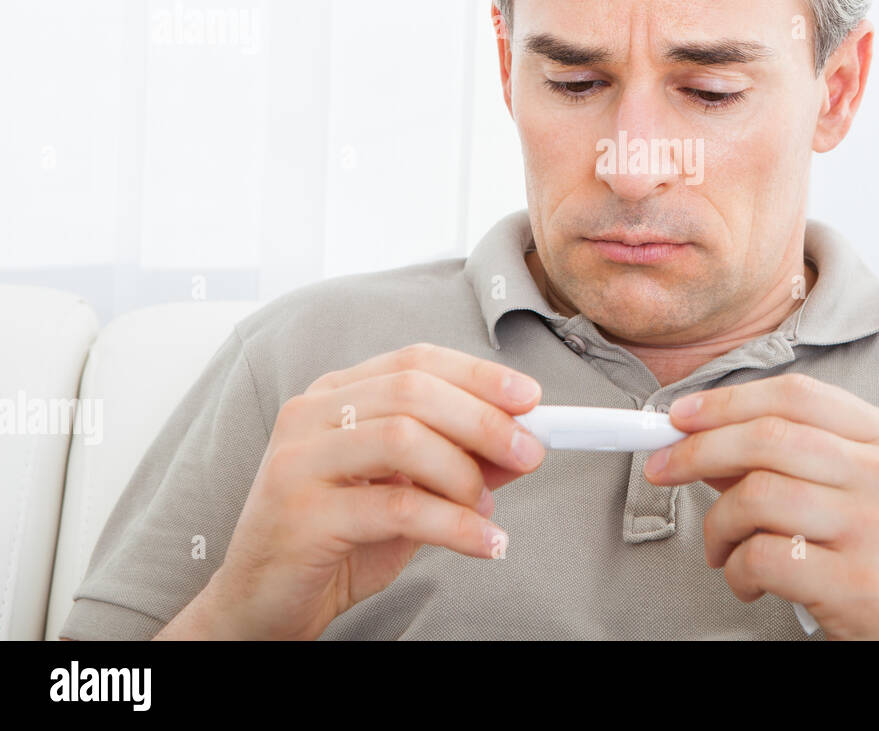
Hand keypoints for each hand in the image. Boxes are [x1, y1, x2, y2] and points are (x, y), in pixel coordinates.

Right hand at [160, 343, 546, 640]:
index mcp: (335, 394)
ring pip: (404, 439)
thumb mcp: (406, 493)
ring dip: (464, 473)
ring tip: (487, 509)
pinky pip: (397, 507)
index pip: (416, 360)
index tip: (530, 398)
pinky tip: (485, 542)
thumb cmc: (336, 541)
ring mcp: (298, 461)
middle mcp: (311, 415)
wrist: (262, 604)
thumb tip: (522, 442)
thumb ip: (457, 462)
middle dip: (485, 421)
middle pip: (415, 392)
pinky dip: (455, 525)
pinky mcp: (300, 514)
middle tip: (529, 453)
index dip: (479, 374)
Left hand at [641, 373, 878, 639]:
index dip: (727, 401)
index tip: (679, 416)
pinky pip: (763, 556)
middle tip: (663, 468)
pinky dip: (736, 569)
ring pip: (758, 495)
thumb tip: (700, 436)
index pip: (796, 396)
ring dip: (717, 523)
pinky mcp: (858, 583)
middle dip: (699, 450)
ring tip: (720, 547)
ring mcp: (876, 527)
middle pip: (768, 438)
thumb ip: (787, 458)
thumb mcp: (855, 489)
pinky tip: (747, 581)